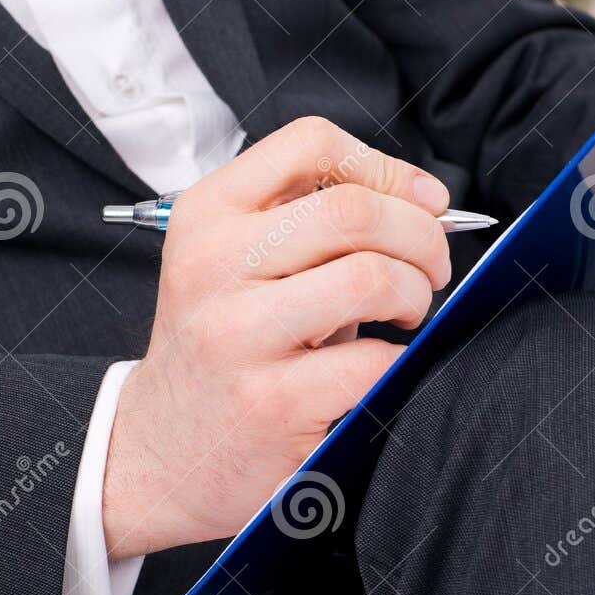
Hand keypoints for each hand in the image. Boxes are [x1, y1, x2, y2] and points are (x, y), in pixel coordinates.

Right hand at [101, 117, 450, 558]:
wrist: (162, 450)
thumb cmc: (221, 346)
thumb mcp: (233, 262)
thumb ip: (307, 218)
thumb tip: (423, 201)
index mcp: (206, 215)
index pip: (309, 144)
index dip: (387, 167)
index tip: (421, 201)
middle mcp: (213, 266)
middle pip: (355, 210)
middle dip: (421, 236)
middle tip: (431, 268)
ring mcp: (239, 334)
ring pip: (372, 277)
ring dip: (415, 293)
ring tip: (406, 312)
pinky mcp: (273, 401)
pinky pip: (374, 360)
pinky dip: (399, 359)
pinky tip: (382, 364)